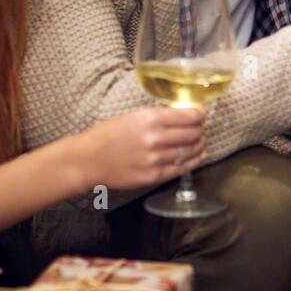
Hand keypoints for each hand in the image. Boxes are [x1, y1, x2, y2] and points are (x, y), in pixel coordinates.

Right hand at [74, 106, 205, 191]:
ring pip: (190, 152)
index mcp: (150, 119)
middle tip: (199, 129)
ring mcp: (155, 159)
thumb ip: (159, 116)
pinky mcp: (153, 176)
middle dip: (200, 130)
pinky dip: (193, 162)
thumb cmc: (108, 134)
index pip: (189, 116)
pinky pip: (181, 168)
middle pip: (193, 134)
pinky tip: (196, 157)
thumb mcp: (133, 116)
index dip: (200, 115)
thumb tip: (184, 115)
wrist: (88, 159)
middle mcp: (155, 139)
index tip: (201, 114)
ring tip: (199, 142)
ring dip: (198, 146)